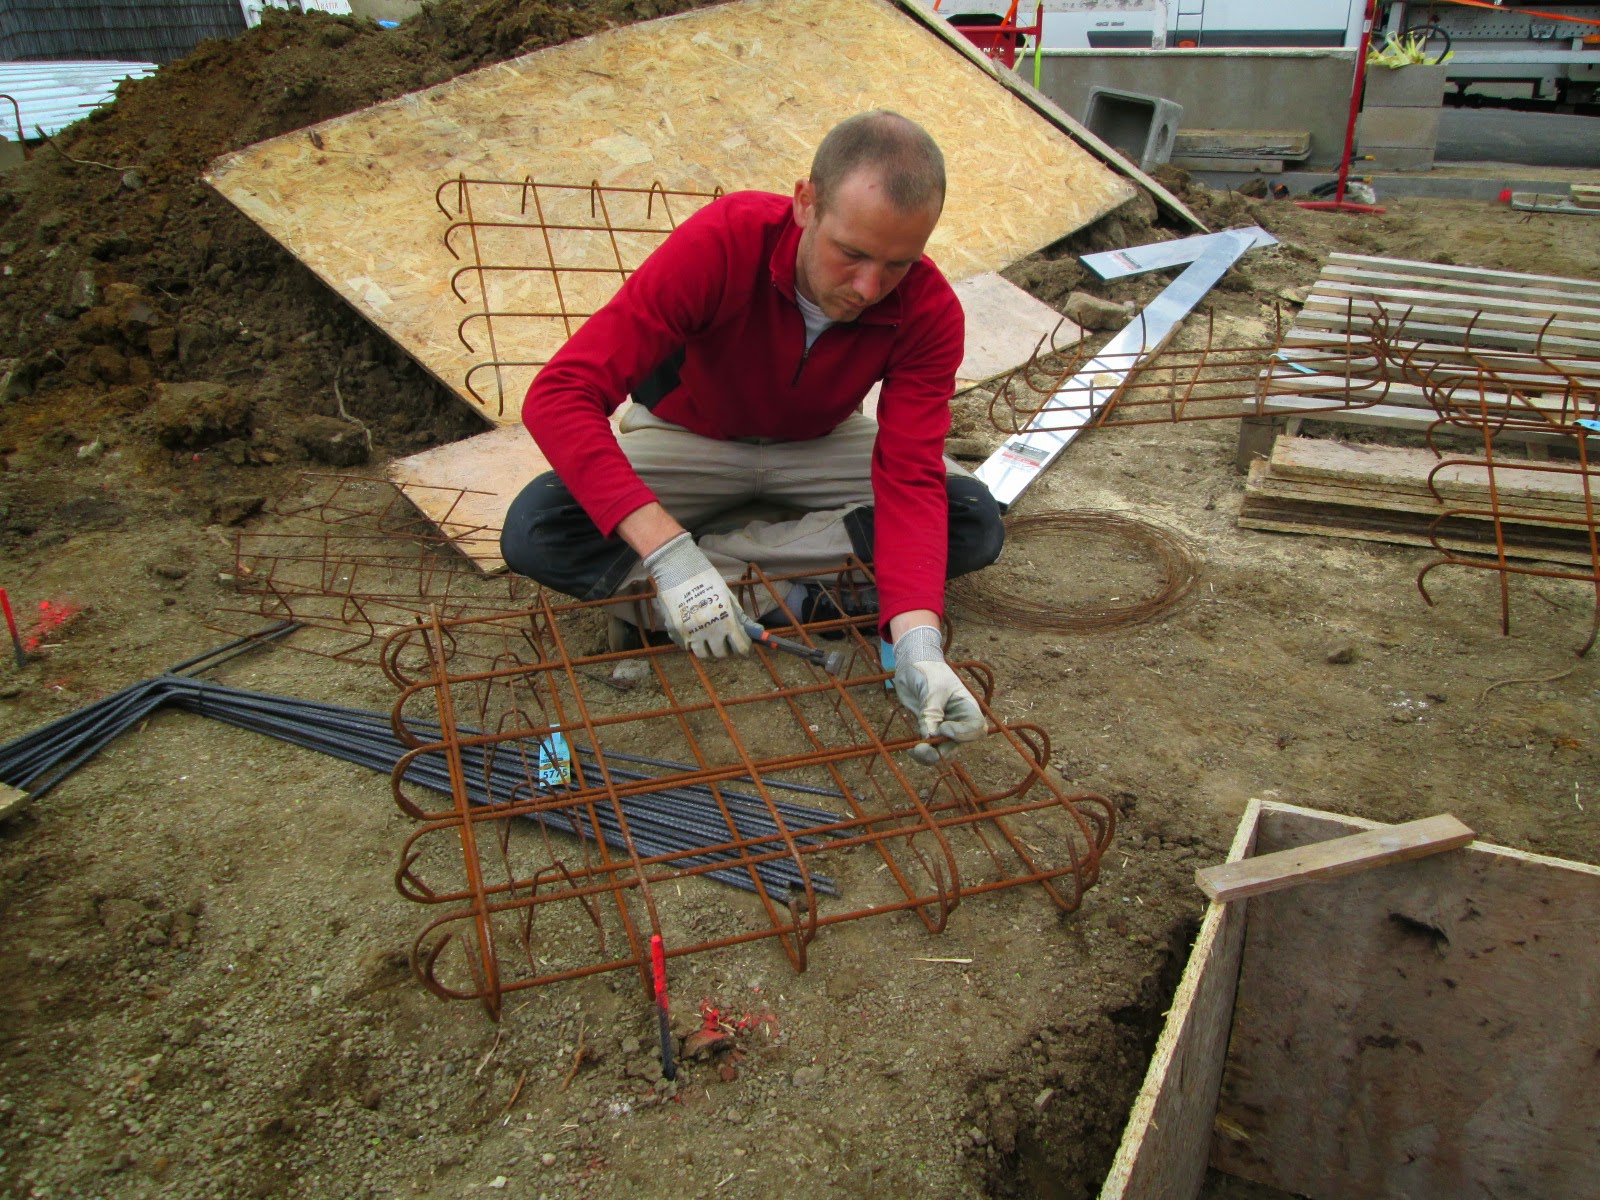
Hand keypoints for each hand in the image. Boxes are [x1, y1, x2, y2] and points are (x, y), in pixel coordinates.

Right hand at [642, 532, 751, 659]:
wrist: (677, 568)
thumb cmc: (707, 580)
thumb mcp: (727, 597)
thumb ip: (741, 617)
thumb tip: (758, 632)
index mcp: (726, 620)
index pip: (740, 646)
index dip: (745, 649)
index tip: (744, 648)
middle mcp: (709, 630)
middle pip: (721, 653)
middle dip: (726, 648)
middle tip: (726, 640)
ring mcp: (691, 633)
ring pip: (703, 654)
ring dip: (708, 648)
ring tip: (709, 637)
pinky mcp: (676, 632)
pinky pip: (687, 646)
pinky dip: (692, 642)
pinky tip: (694, 631)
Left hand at [891, 625, 985, 764]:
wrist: (912, 664)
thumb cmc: (928, 671)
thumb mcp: (932, 690)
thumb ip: (931, 713)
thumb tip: (930, 738)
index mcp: (967, 706)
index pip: (976, 728)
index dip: (963, 734)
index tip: (944, 728)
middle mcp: (958, 720)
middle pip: (957, 744)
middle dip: (942, 750)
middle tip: (923, 749)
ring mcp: (944, 726)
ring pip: (943, 750)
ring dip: (930, 755)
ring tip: (916, 751)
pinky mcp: (929, 728)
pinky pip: (930, 747)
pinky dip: (922, 752)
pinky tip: (912, 750)